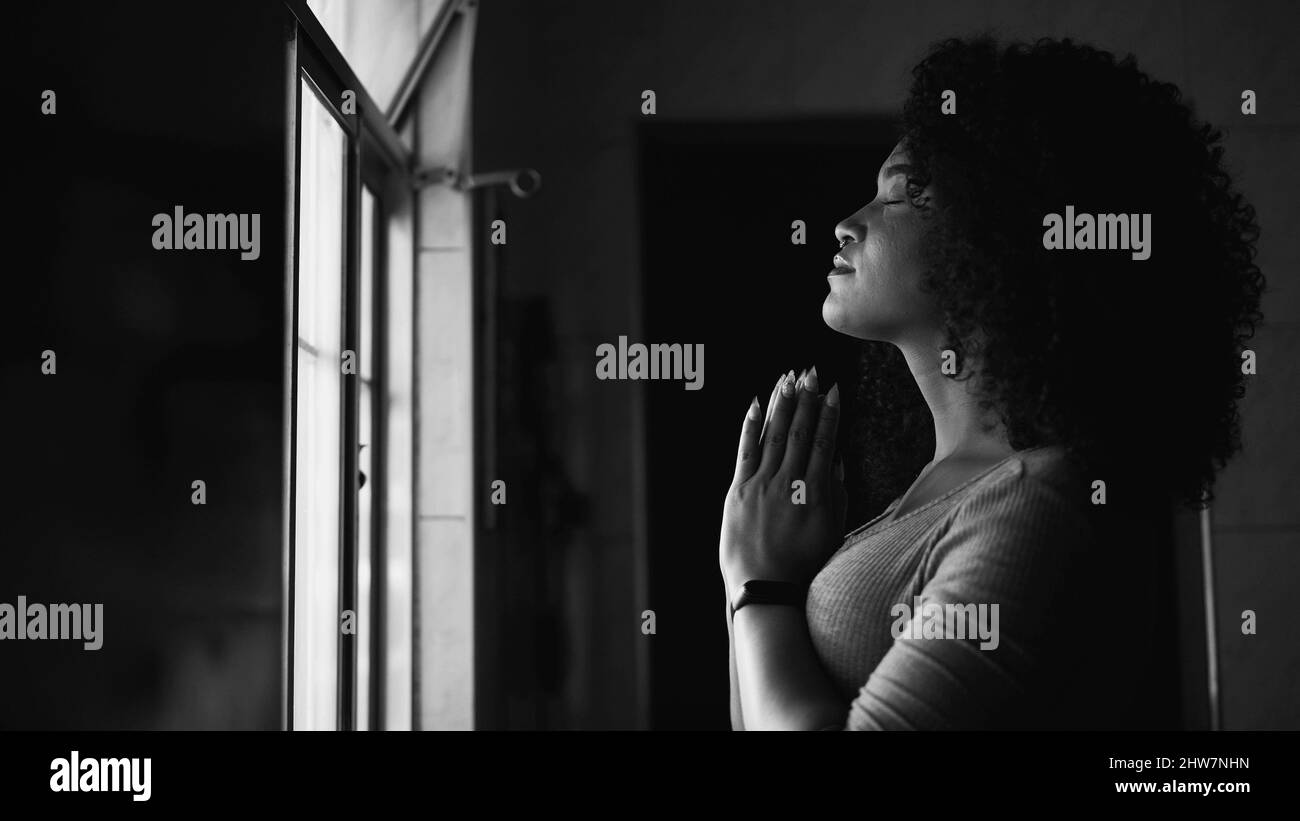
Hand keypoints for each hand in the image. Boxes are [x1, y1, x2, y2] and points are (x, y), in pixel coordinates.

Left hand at [719, 367, 846, 597]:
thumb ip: (837, 493)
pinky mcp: (737, 491)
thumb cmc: (803, 565)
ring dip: (782, 404)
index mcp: (816, 493)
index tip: (834, 390)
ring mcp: (761, 485)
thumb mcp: (832, 531)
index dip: (829, 413)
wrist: (766, 588)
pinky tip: (757, 404)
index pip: (825, 442)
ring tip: (788, 378)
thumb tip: (837, 458)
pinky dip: (751, 426)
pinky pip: (745, 451)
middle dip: (806, 399)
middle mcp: (789, 483)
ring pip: (774, 436)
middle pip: (800, 432)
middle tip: (811, 372)